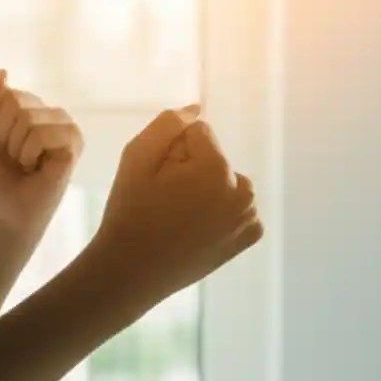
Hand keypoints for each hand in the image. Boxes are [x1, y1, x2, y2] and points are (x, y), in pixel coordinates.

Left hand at [0, 70, 83, 235]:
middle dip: (1, 133)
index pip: (1, 90)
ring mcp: (64, 127)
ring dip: (15, 146)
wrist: (0, 210)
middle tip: (10, 157)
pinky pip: (43, 133)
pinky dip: (30, 153)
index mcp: (25, 104)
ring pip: (28, 117)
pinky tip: (38, 168)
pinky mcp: (75, 144)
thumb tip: (3, 71)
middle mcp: (47, 112)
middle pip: (15, 100)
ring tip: (24, 164)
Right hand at [93, 106, 262, 300]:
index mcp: (218, 169)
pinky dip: (220, 212)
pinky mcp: (250, 235)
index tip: (158, 181)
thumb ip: (169, 123)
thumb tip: (198, 108)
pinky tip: (197, 230)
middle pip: (215, 158)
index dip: (172, 151)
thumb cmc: (130, 212)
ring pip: (226, 181)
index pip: (198, 133)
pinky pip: (235, 205)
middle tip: (166, 202)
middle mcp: (244, 191)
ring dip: (207, 189)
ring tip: (179, 217)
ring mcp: (250, 216)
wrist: (133, 272)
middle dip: (193, 169)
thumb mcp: (137, 157)